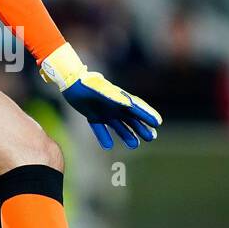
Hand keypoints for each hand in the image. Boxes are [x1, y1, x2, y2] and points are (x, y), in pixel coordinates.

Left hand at [40, 42, 160, 148]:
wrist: (71, 82)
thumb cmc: (87, 84)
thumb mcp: (100, 90)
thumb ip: (114, 96)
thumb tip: (129, 104)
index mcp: (119, 98)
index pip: (137, 108)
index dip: (147, 115)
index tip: (157, 122)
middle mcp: (114, 106)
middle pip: (131, 118)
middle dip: (142, 127)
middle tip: (152, 137)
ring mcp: (104, 111)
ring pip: (119, 125)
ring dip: (127, 134)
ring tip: (135, 145)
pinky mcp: (92, 115)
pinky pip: (100, 128)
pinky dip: (104, 136)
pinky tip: (108, 145)